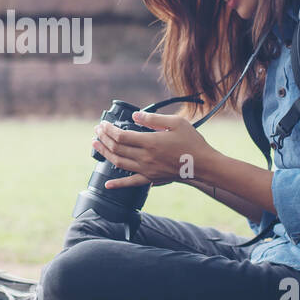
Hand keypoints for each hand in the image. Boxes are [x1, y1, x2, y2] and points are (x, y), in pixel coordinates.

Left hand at [93, 110, 214, 189]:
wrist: (203, 165)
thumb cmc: (192, 142)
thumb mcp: (176, 123)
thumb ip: (153, 118)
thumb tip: (135, 115)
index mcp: (150, 142)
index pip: (121, 136)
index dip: (109, 129)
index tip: (103, 124)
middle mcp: (145, 157)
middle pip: (117, 148)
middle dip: (104, 138)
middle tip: (97, 131)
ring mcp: (146, 170)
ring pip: (119, 162)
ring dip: (105, 153)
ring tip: (96, 145)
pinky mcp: (150, 178)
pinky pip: (130, 183)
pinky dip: (117, 184)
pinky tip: (107, 185)